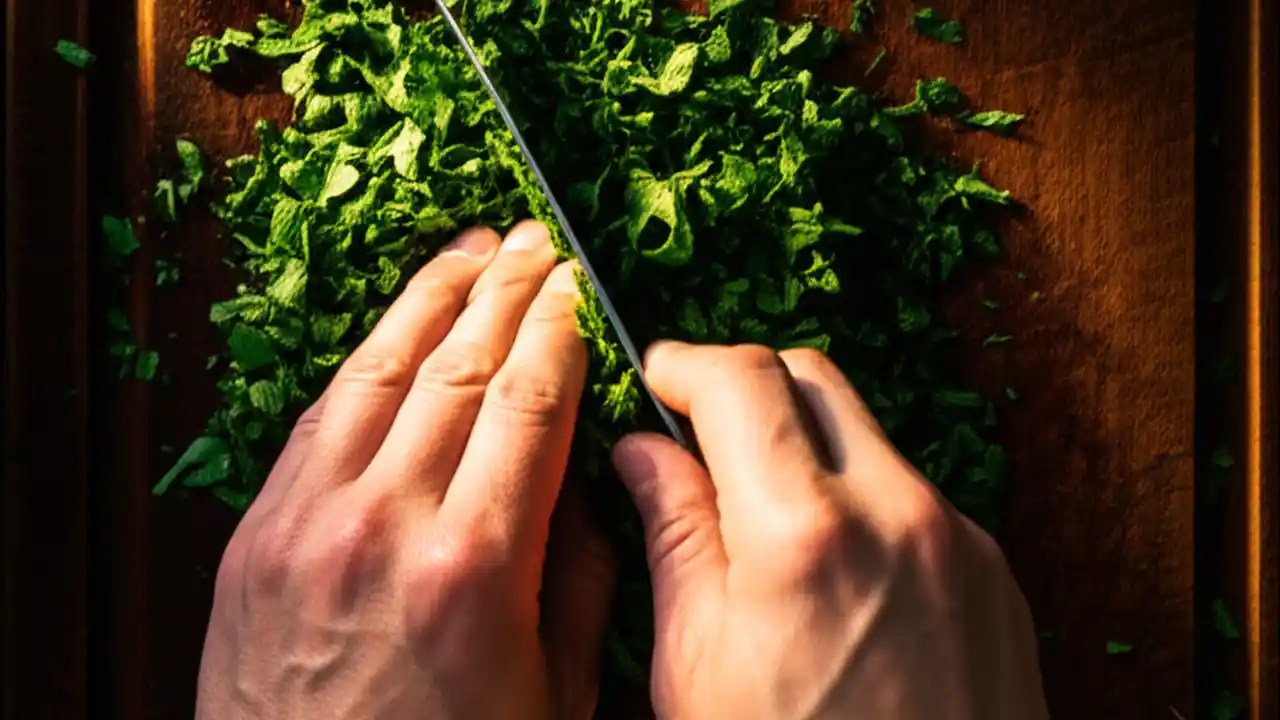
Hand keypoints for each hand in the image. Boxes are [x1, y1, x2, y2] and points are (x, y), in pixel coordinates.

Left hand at [197, 221, 616, 719]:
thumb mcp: (554, 691)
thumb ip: (580, 575)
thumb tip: (583, 478)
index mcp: (473, 567)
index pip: (529, 402)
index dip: (557, 329)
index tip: (576, 283)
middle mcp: (384, 525)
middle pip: (458, 369)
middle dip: (505, 292)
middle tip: (534, 241)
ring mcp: (308, 523)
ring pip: (379, 372)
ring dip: (429, 300)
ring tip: (469, 249)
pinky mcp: (258, 533)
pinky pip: (319, 418)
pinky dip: (366, 360)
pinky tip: (397, 329)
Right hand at [613, 343, 1049, 719]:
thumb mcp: (696, 669)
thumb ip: (674, 537)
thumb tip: (643, 454)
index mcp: (804, 538)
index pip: (741, 380)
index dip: (684, 363)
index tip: (657, 376)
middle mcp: (897, 515)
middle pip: (812, 377)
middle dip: (745, 383)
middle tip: (698, 424)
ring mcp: (956, 540)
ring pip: (866, 431)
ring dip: (803, 440)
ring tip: (758, 505)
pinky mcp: (990, 570)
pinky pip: (911, 492)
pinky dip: (859, 494)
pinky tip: (827, 560)